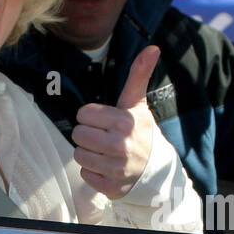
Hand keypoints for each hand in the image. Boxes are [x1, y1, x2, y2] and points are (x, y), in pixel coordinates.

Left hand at [73, 46, 158, 198]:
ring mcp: (115, 169)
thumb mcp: (138, 104)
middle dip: (88, 135)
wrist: (155, 169)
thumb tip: (153, 47)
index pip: (84, 114)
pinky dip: (93, 172)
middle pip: (78, 135)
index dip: (92, 117)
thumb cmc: (141, 132)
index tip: (105, 122)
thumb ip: (139, 75)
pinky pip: (85, 174)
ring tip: (104, 152)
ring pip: (79, 155)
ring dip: (88, 153)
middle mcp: (120, 146)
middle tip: (103, 137)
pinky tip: (106, 167)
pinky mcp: (110, 186)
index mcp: (125, 123)